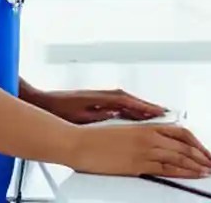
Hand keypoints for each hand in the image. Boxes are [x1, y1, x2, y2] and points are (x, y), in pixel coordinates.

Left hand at [37, 88, 166, 123]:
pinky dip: (132, 108)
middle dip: (148, 106)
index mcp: (101, 97)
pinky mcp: (98, 101)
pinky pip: (121, 104)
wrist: (44, 102)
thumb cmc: (59, 109)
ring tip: (157, 114)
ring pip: (127, 101)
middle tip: (166, 113)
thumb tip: (116, 112)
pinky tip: (137, 115)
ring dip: (142, 107)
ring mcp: (101, 97)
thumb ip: (100, 114)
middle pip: (132, 100)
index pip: (129, 101)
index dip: (145, 107)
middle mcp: (103, 95)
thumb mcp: (80, 115)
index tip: (160, 112)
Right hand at [71, 124, 210, 178]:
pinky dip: (184, 172)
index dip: (196, 142)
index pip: (180, 132)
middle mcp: (148, 137)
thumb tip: (157, 144)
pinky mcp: (138, 164)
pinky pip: (167, 169)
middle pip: (184, 145)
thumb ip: (142, 137)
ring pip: (179, 157)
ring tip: (209, 170)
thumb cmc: (96, 139)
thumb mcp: (124, 133)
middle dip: (202, 155)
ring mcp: (144, 150)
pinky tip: (193, 175)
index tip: (204, 150)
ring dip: (198, 164)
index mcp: (145, 127)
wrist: (80, 143)